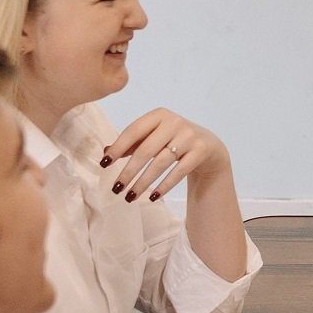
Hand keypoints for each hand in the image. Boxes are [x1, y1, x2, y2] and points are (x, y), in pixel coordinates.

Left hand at [104, 109, 232, 202]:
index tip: (104, 164)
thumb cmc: (174, 140)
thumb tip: (105, 153)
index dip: (118, 148)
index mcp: (159, 115)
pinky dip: (164, 186)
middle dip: (129, 171)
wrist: (209, 145)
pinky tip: (152, 197)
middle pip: (146, 150)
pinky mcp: (200, 151)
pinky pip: (179, 172)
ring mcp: (189, 136)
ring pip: (161, 163)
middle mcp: (174, 122)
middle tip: (116, 188)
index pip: (133, 131)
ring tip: (130, 197)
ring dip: (143, 182)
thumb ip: (132, 143)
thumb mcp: (154, 137)